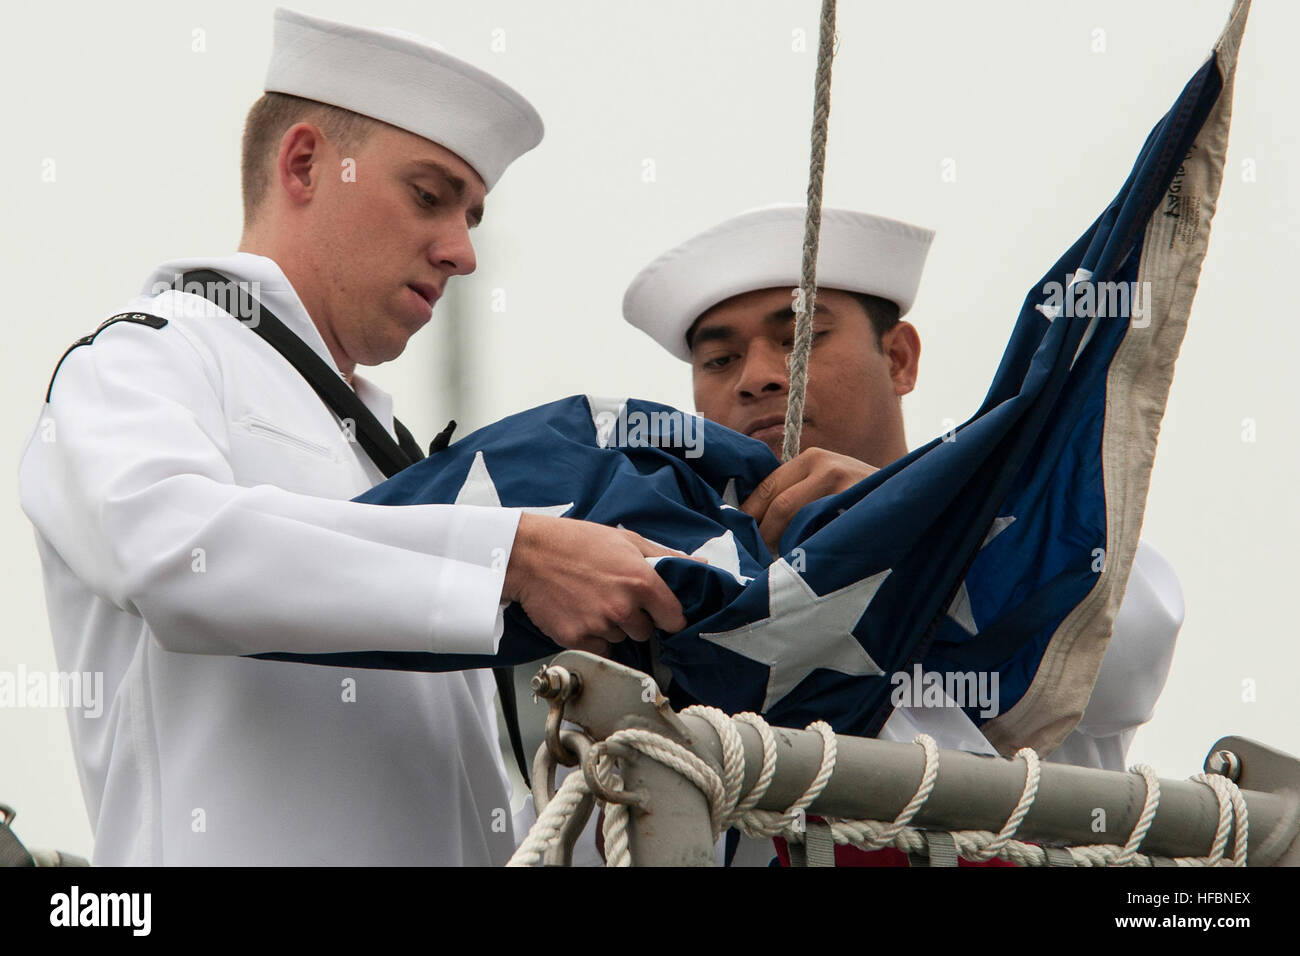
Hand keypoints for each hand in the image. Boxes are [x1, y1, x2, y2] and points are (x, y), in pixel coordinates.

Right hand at [502, 514, 696, 654]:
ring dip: (612, 628)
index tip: (658, 611)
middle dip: (635, 620)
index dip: (667, 615)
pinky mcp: (577, 639)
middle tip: (613, 597)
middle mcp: (624, 608)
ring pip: (620, 640)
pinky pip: (598, 649)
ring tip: (592, 601)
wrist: (528, 554)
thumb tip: (701, 566)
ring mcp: (600, 626)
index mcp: (642, 582)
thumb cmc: (577, 542)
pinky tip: (580, 615)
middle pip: (646, 632)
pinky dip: (592, 639)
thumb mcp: (626, 539)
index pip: (674, 618)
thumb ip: (666, 556)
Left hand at [741, 447, 877, 554]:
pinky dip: (809, 550)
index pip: (768, 486)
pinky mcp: (860, 510)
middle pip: (780, 505)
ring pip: (799, 521)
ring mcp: (847, 487)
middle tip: (759, 556)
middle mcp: (828, 466)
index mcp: (813, 457)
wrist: (908, 500)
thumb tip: (749, 517)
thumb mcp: (828, 480)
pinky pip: (823, 535)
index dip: (751, 512)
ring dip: (784, 545)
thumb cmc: (859, 496)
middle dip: (765, 534)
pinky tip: (807, 560)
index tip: (741, 533)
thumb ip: (797, 489)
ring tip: (781, 560)